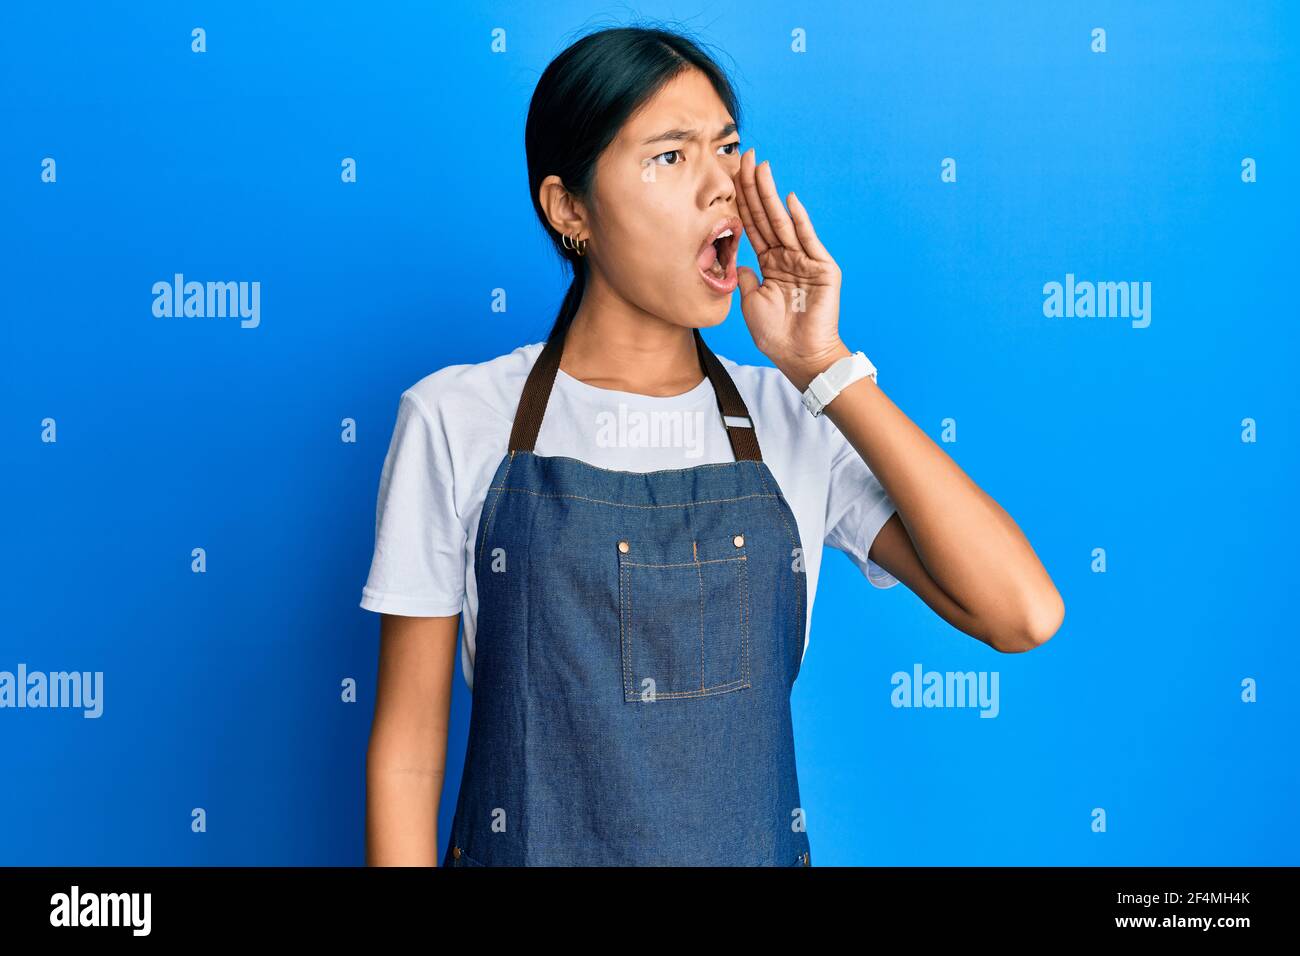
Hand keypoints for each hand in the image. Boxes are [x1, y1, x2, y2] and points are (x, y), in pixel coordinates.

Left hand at [733, 147, 850, 391]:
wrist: (800, 356)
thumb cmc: (776, 334)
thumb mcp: (750, 302)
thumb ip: (745, 278)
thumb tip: (739, 261)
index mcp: (769, 264)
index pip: (752, 227)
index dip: (742, 202)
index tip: (733, 176)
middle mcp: (786, 257)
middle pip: (766, 216)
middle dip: (754, 187)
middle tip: (746, 157)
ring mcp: (805, 260)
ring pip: (783, 221)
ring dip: (771, 194)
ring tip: (762, 168)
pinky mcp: (822, 268)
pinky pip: (807, 239)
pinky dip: (799, 219)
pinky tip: (788, 199)